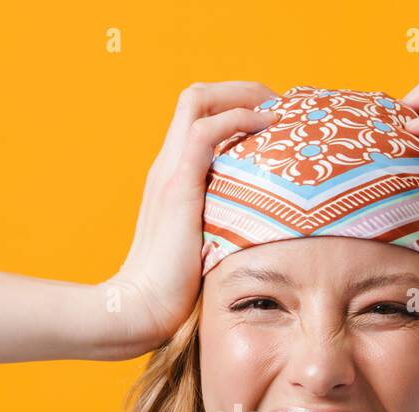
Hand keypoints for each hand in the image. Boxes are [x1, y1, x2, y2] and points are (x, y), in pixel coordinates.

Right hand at [106, 81, 278, 356]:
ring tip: (278, 110)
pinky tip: (267, 127)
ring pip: (198, 101)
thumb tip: (267, 242)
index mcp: (172, 180)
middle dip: (242, 91)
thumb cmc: (173, 296)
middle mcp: (166, 167)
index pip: (198, 118)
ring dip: (243, 96)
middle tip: (280, 107)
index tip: (274, 122)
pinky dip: (237, 118)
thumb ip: (225, 233)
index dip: (235, 108)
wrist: (137, 312)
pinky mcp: (177, 188)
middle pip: (196, 97)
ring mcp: (168, 173)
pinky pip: (204, 131)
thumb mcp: (205, 252)